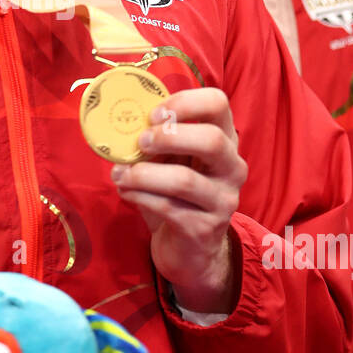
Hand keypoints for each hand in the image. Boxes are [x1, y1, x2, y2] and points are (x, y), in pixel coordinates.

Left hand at [111, 87, 247, 314]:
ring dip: (143, 174)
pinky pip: (168, 207)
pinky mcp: (204, 228)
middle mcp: (232, 168)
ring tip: (119, 174)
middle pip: (211, 140)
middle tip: (140, 142)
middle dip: (169, 137)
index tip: (154, 114)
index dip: (184, 102)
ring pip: (184, 180)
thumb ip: (160, 139)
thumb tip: (124, 121)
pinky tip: (125, 191)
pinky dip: (139, 196)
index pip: (219, 104)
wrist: (190, 250)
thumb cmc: (177, 194)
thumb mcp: (172, 161)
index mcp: (225, 140)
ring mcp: (223, 200)